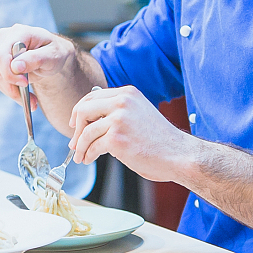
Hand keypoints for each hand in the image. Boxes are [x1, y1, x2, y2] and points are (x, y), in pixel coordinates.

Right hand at [0, 24, 76, 106]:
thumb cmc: (54, 52)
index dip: (9, 73)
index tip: (25, 84)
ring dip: (12, 91)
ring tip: (32, 100)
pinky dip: (10, 90)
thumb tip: (15, 67)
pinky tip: (23, 95)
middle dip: (12, 87)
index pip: (2, 55)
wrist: (51, 54)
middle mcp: (3, 37)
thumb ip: (35, 59)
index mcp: (18, 32)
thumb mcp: (52, 56)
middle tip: (32, 101)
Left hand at [67, 86, 192, 176]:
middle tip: (74, 142)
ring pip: (86, 131)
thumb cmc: (161, 140)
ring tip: (81, 156)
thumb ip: (118, 112)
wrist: (178, 155)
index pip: (93, 96)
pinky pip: (92, 146)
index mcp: (128, 93)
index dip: (79, 111)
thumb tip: (91, 123)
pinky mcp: (116, 138)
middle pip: (84, 109)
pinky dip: (87, 154)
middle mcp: (122, 102)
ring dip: (80, 146)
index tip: (75, 124)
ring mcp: (119, 119)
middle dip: (76, 128)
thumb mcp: (139, 114)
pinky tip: (89, 159)